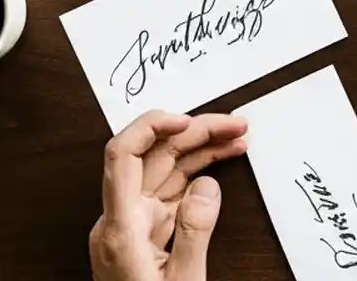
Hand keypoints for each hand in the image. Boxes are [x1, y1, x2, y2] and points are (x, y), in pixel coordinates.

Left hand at [89, 111, 247, 280]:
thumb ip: (195, 232)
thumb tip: (208, 185)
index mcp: (120, 229)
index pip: (121, 157)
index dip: (151, 127)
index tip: (188, 120)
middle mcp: (120, 221)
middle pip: (152, 159)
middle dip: (194, 134)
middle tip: (235, 125)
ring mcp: (131, 226)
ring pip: (163, 173)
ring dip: (200, 152)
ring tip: (236, 138)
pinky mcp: (144, 235)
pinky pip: (168, 194)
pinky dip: (195, 177)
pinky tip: (218, 167)